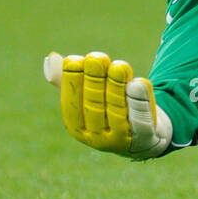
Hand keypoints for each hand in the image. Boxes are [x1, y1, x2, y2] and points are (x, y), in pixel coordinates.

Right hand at [43, 50, 171, 158]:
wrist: (145, 137)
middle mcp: (98, 139)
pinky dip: (139, 100)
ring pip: (117, 110)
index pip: (71, 106)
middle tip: (97, 57)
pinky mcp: (145, 137)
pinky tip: (138, 82)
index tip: (74, 60)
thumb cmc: (110, 111)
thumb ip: (70, 80)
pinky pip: (141, 119)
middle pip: (94, 107)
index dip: (71, 83)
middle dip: (94, 80)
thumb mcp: (89, 97)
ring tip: (119, 65)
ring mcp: (122, 140)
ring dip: (117, 86)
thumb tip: (51, 58)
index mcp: (78, 129)